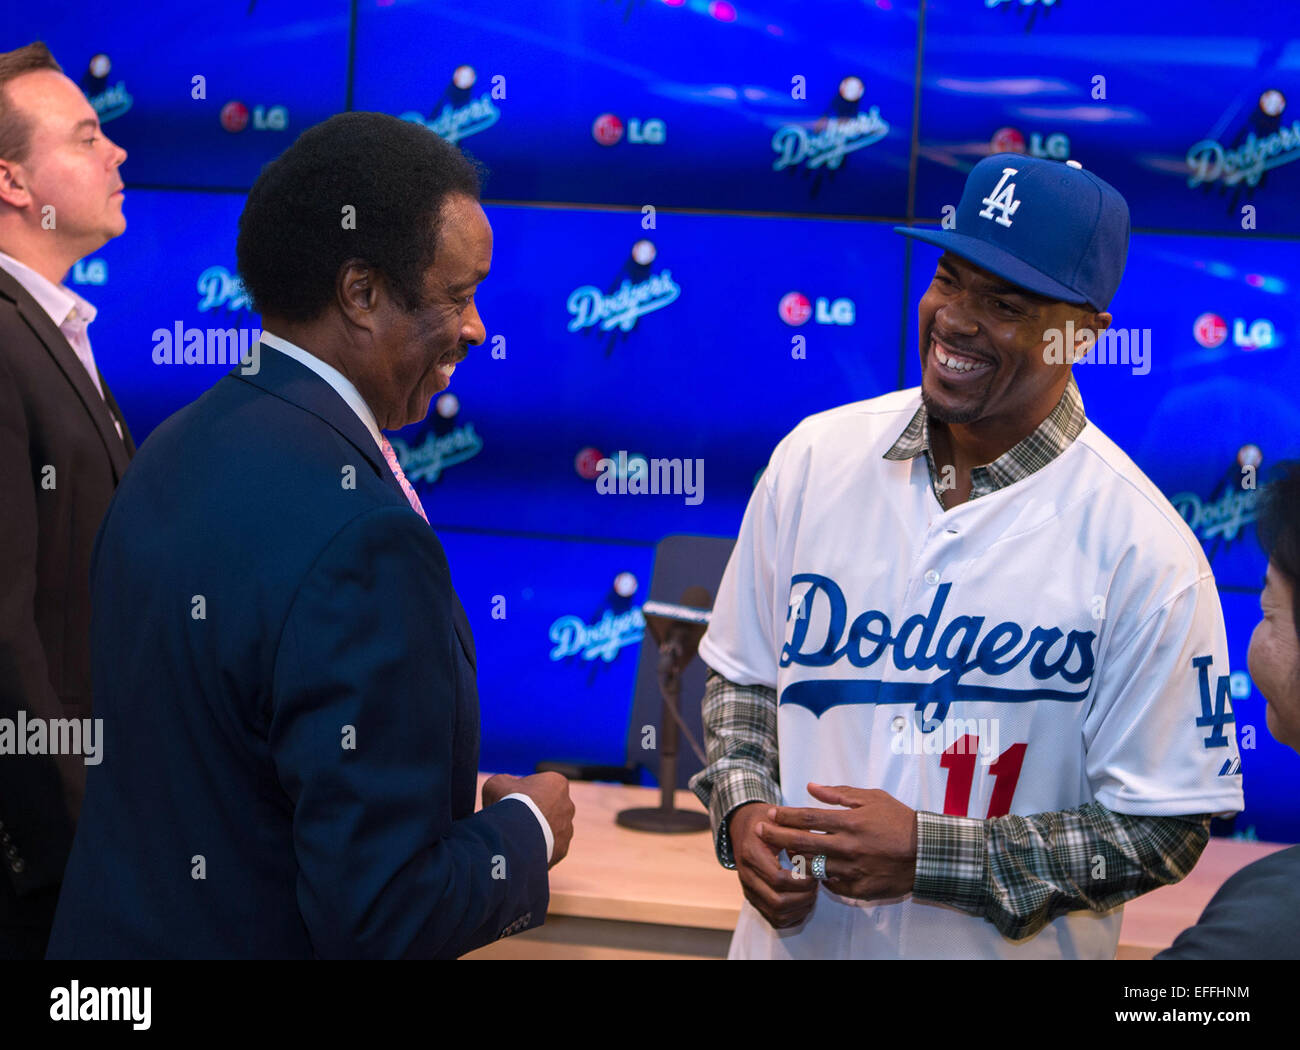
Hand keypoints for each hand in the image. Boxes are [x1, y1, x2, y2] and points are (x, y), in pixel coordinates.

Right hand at [483, 772, 574, 867]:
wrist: (515, 836)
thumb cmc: (508, 804)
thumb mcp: (497, 783)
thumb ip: (505, 782)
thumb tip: (506, 787)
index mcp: (557, 784)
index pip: (543, 786)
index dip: (525, 793)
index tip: (512, 800)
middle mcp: (568, 805)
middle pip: (550, 807)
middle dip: (535, 813)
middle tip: (514, 820)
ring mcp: (567, 829)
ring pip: (552, 829)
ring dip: (538, 832)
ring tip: (518, 837)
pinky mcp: (562, 850)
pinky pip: (550, 848)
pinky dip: (539, 849)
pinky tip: (523, 850)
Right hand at [729, 800, 818, 929]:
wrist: (742, 825)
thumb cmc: (766, 820)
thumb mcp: (780, 818)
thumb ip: (798, 831)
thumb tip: (820, 850)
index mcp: (752, 853)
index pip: (778, 879)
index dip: (802, 881)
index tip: (816, 872)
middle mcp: (747, 875)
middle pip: (778, 902)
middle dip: (804, 898)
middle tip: (816, 885)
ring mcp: (749, 889)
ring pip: (776, 914)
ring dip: (800, 908)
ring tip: (812, 893)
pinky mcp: (754, 899)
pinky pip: (774, 919)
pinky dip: (793, 917)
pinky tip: (804, 903)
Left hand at [758, 783, 917, 901]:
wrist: (927, 853)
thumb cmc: (899, 821)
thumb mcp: (872, 798)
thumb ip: (839, 793)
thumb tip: (811, 786)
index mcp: (850, 822)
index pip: (808, 817)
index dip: (785, 816)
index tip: (770, 814)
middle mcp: (847, 846)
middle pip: (802, 842)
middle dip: (776, 837)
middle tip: (759, 831)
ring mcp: (852, 870)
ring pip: (812, 867)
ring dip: (793, 860)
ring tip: (781, 853)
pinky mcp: (859, 889)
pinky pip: (831, 885)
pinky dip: (819, 878)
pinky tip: (811, 871)